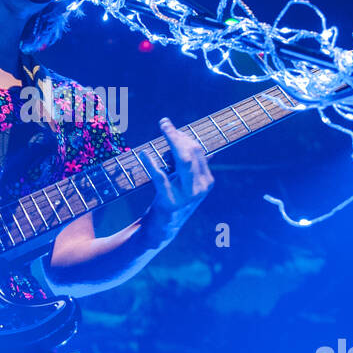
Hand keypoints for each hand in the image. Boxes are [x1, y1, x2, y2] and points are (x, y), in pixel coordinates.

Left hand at [141, 116, 213, 246]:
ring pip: (182, 161)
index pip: (198, 152)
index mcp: (207, 181)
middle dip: (178, 135)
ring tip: (162, 128)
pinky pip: (161, 178)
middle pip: (192, 153)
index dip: (184, 137)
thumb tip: (208, 150)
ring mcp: (187, 195)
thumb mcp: (186, 183)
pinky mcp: (171, 202)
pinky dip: (152, 164)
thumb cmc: (172, 200)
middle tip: (164, 123)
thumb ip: (193, 167)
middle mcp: (200, 188)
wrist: (163, 228)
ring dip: (172, 141)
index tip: (170, 128)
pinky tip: (144, 154)